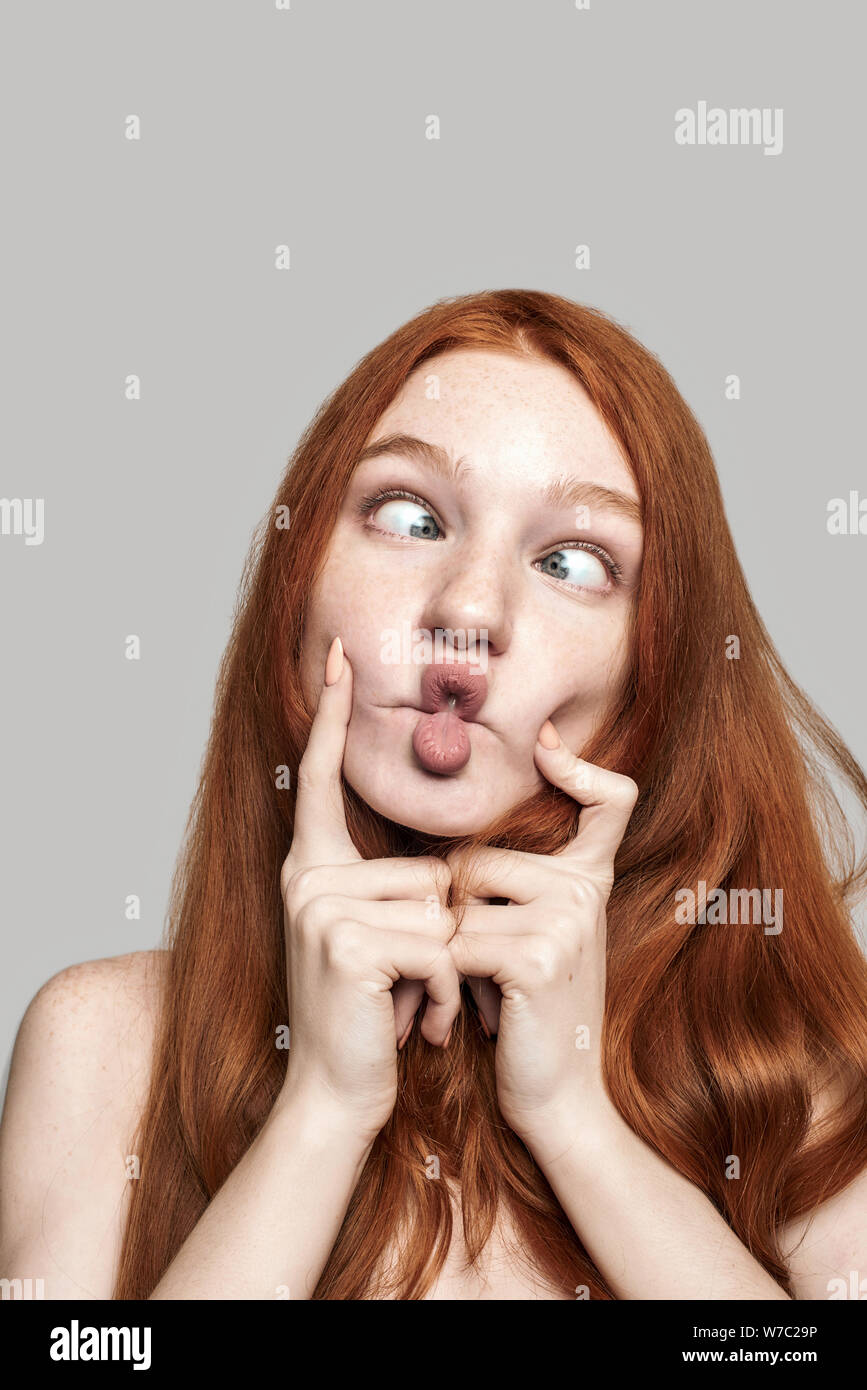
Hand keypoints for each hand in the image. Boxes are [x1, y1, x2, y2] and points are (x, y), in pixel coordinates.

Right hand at [280, 637, 461, 1141]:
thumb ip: (388, 890)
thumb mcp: (373, 939)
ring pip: (439, 909)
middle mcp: (306, 880)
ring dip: (445, 973)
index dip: (330, 717)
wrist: (337, 1096)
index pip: (320, 778)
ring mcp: (322, 910)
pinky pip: (438, 950)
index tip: (339, 655)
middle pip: (425, 868)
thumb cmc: (367, 1015)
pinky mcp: (350, 945)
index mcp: (311, 870)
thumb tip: (435, 864)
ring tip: (406, 1007)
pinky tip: (411, 1025)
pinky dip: (443, 997)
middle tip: (402, 991)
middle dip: (438, 939)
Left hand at [445, 719, 638, 1160]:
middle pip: (477, 860)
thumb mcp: (537, 937)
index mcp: (590, 881)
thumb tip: (459, 842)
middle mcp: (588, 891)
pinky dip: (456, 983)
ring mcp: (569, 920)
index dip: (580, 766)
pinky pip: (459, 943)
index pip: (612, 800)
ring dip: (455, 955)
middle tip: (490, 972)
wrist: (557, 1097)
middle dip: (458, 918)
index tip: (545, 744)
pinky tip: (489, 1013)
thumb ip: (520, 886)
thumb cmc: (528, 1014)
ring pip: (460, 903)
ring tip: (492, 993)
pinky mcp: (540, 955)